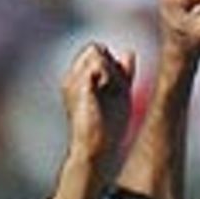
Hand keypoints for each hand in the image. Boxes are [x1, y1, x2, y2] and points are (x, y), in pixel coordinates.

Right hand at [62, 40, 135, 173]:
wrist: (97, 150)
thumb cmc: (108, 131)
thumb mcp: (120, 96)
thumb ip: (123, 73)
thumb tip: (129, 51)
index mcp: (77, 82)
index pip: (96, 53)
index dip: (111, 66)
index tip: (114, 91)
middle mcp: (70, 78)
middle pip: (96, 48)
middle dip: (111, 66)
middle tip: (112, 94)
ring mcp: (71, 79)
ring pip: (97, 50)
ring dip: (111, 71)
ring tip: (109, 96)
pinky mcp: (78, 83)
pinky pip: (99, 61)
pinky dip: (109, 75)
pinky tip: (106, 93)